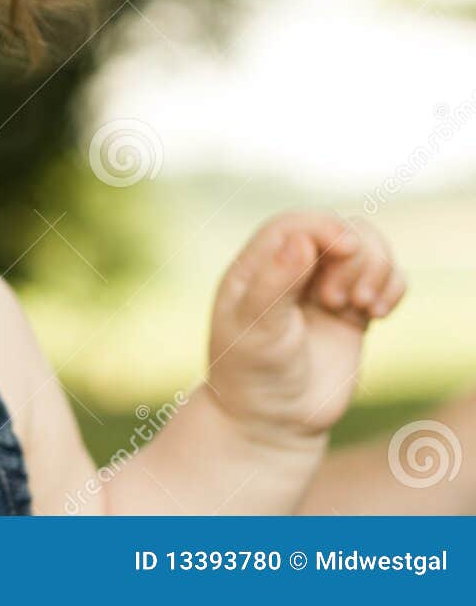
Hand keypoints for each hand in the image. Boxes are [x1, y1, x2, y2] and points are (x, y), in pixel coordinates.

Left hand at [207, 210, 405, 446]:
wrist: (273, 420)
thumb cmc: (251, 372)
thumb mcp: (257, 329)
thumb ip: (275, 283)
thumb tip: (300, 240)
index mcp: (257, 265)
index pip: (296, 224)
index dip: (326, 227)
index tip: (346, 248)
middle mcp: (291, 270)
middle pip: (338, 230)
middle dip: (353, 257)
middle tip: (335, 302)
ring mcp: (324, 288)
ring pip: (367, 247)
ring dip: (377, 269)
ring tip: (361, 309)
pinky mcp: (352, 311)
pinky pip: (387, 277)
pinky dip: (394, 286)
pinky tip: (377, 314)